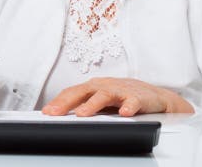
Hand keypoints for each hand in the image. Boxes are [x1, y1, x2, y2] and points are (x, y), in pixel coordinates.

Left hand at [42, 77, 194, 116]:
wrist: (155, 96)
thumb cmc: (124, 97)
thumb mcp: (101, 101)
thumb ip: (85, 106)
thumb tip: (63, 117)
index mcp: (94, 87)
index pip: (72, 92)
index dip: (58, 101)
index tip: (46, 112)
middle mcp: (104, 86)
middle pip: (82, 91)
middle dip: (67, 102)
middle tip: (55, 113)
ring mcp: (121, 90)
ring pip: (104, 95)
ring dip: (92, 104)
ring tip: (82, 114)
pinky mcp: (138, 97)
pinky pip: (132, 101)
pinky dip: (128, 106)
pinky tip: (123, 114)